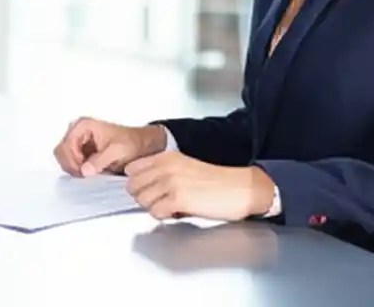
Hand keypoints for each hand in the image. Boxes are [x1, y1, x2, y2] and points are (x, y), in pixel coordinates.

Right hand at [54, 118, 166, 176]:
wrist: (140, 144)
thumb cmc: (131, 142)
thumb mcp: (118, 151)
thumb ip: (100, 160)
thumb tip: (85, 170)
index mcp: (83, 125)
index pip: (66, 146)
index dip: (73, 161)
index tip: (84, 172)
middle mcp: (77, 130)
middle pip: (61, 151)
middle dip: (71, 166)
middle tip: (85, 176)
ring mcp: (77, 140)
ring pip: (64, 158)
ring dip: (74, 168)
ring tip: (90, 174)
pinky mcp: (80, 150)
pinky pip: (70, 162)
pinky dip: (78, 169)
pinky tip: (90, 173)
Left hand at [124, 151, 274, 221]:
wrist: (241, 188)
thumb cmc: (216, 182)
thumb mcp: (185, 167)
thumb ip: (162, 172)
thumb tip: (143, 188)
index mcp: (166, 157)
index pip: (131, 169)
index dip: (137, 183)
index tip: (147, 189)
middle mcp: (165, 167)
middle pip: (132, 186)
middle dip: (143, 197)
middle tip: (159, 202)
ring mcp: (171, 182)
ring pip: (142, 200)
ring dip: (153, 207)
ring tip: (169, 207)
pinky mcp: (178, 199)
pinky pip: (155, 211)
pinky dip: (163, 215)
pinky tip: (176, 212)